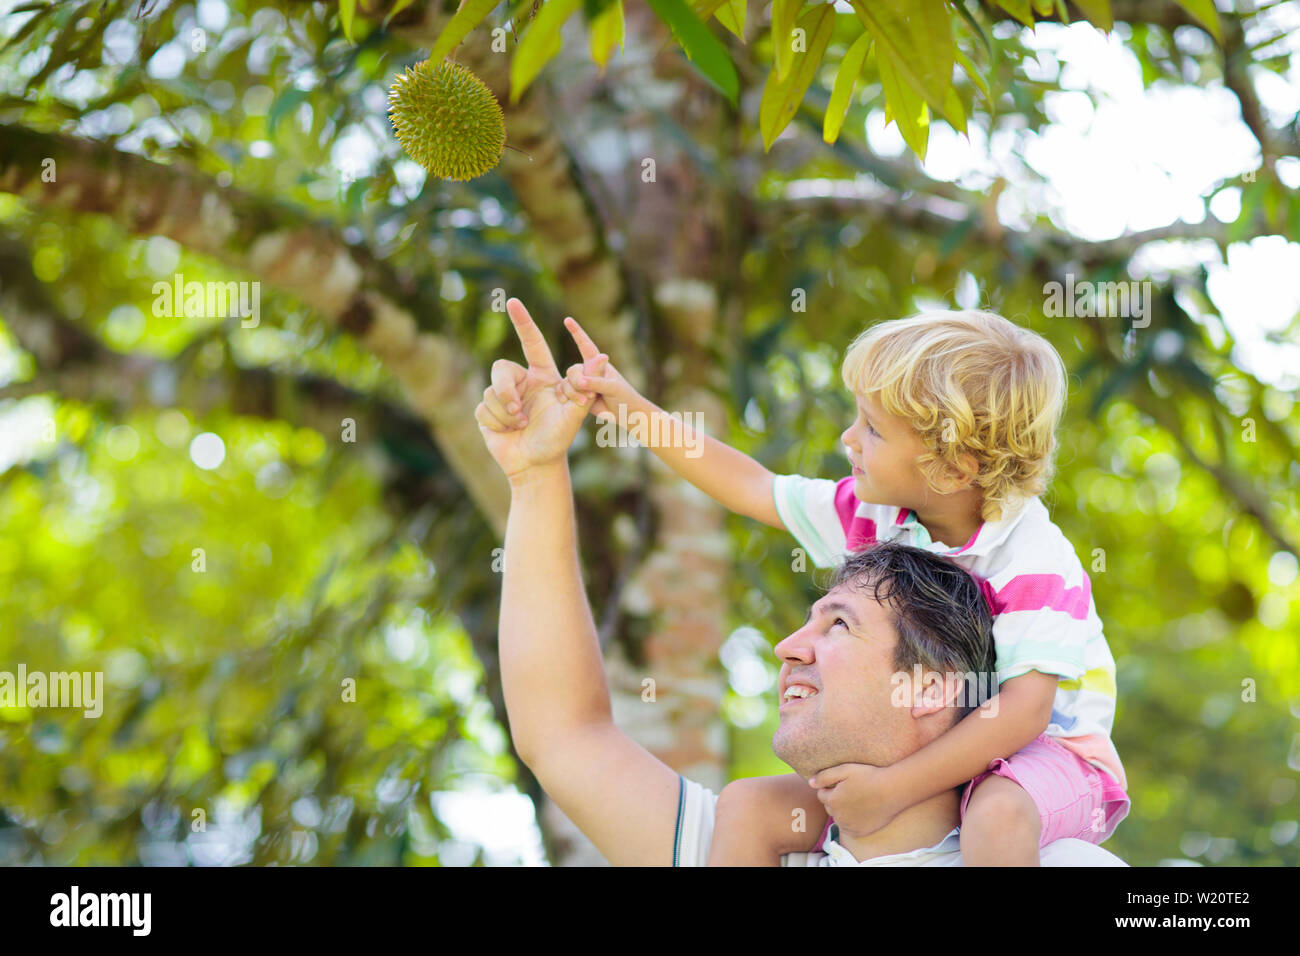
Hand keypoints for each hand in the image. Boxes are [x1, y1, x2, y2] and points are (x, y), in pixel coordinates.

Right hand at [474, 298, 605, 479]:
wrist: (536, 465)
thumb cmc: (558, 440)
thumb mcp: (574, 414)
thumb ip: (586, 386)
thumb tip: (603, 357)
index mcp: (541, 376)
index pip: (532, 342)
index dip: (524, 322)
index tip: (513, 302)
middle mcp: (521, 382)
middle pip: (501, 368)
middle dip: (506, 390)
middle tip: (517, 410)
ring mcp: (502, 397)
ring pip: (491, 390)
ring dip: (504, 412)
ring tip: (518, 425)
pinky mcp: (487, 412)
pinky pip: (483, 408)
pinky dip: (497, 423)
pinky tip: (507, 433)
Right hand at [553, 316, 641, 423]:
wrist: (624, 413)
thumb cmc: (624, 396)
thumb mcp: (612, 387)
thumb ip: (596, 382)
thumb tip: (580, 381)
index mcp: (597, 363)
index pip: (585, 344)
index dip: (576, 332)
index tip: (567, 319)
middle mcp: (587, 370)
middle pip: (572, 370)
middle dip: (577, 382)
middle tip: (591, 395)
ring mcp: (581, 383)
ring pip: (566, 382)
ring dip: (574, 392)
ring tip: (586, 402)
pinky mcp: (577, 395)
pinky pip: (564, 392)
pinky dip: (565, 397)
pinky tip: (567, 402)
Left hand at [808, 763, 904, 838]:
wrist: (893, 790)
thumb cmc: (869, 776)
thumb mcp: (845, 770)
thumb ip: (825, 776)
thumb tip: (810, 783)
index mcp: (832, 799)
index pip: (822, 794)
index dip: (830, 787)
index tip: (843, 783)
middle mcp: (838, 815)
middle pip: (829, 806)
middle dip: (835, 799)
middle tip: (851, 790)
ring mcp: (848, 825)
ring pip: (838, 817)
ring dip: (842, 810)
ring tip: (857, 799)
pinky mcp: (859, 832)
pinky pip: (848, 827)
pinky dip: (851, 821)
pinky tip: (861, 811)